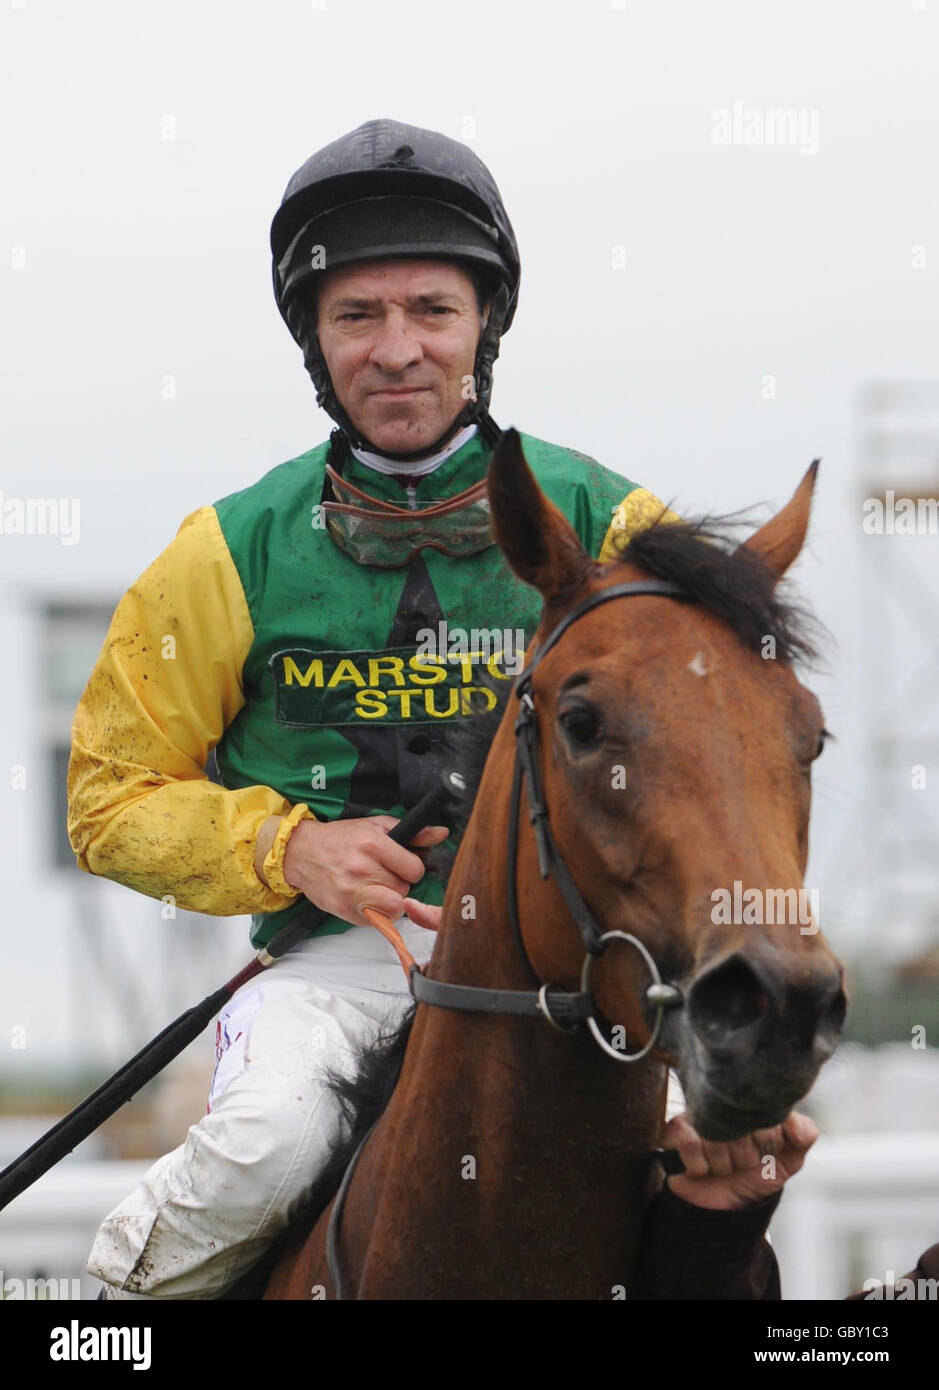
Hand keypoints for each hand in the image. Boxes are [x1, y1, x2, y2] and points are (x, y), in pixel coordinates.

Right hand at [282, 817, 449, 927]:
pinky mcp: (345, 909)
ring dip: (389, 900)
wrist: (302, 852)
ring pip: (393, 907)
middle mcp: (362, 868)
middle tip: (382, 874)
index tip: (401, 865)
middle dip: (398, 884)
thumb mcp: (376, 826)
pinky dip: (376, 912)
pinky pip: (377, 920)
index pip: (415, 869)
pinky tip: (365, 898)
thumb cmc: (341, 839)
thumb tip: (441, 834)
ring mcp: (352, 892)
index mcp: (373, 844)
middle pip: (404, 889)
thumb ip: (412, 834)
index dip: (411, 869)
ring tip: (375, 887)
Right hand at [663, 1109, 817, 1210]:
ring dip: (723, 1165)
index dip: (770, 1142)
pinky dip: (700, 1166)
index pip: (769, 1114)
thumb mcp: (788, 1157)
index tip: (765, 1151)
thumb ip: (803, 1134)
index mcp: (752, 1101)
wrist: (728, 1205)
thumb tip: (792, 1122)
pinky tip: (702, 1167)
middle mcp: (724, 1101)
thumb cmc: (757, 1173)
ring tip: (721, 1165)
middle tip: (741, 1160)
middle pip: (743, 1129)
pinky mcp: (675, 1128)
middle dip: (747, 1157)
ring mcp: (698, 1113)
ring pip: (718, 1140)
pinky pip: (691, 1144)